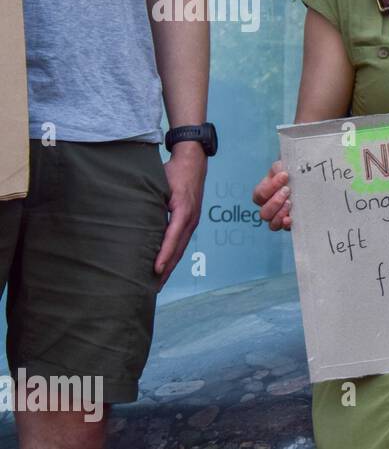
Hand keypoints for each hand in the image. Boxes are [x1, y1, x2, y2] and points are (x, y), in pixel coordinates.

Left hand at [154, 144, 207, 286]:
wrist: (193, 161)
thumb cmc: (174, 170)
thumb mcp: (160, 184)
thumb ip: (150, 202)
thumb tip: (134, 221)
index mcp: (183, 211)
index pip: (172, 238)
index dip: (163, 256)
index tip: (154, 270)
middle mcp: (190, 219)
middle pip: (178, 249)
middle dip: (166, 269)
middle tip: (153, 287)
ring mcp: (192, 221)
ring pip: (181, 248)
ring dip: (170, 265)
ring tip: (158, 281)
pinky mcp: (190, 220)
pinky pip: (181, 241)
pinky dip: (173, 255)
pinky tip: (165, 263)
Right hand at [252, 160, 291, 230]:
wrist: (309, 180)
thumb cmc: (295, 174)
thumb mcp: (287, 167)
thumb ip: (280, 166)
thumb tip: (280, 169)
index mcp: (265, 193)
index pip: (260, 194)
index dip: (270, 186)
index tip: (285, 175)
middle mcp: (269, 207)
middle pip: (263, 212)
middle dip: (275, 201)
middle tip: (288, 190)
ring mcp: (279, 217)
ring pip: (271, 222)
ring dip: (279, 212)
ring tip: (290, 202)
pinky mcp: (289, 223)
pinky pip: (282, 228)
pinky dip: (285, 224)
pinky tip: (290, 218)